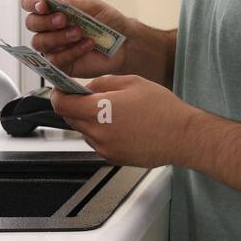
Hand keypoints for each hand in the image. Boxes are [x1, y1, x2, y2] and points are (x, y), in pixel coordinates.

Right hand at [21, 0, 130, 77]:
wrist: (125, 43)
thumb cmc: (109, 22)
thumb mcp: (93, 6)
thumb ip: (71, 3)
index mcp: (56, 8)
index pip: (31, 2)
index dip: (32, 3)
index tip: (43, 6)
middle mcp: (51, 27)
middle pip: (31, 23)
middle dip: (46, 21)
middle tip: (64, 20)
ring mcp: (54, 46)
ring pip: (39, 42)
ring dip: (59, 37)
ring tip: (79, 33)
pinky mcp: (60, 63)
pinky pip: (55, 59)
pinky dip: (72, 51)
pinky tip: (87, 45)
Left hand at [49, 75, 190, 167]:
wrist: (182, 136)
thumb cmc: (162, 108)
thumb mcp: (133, 82)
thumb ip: (104, 83)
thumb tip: (87, 87)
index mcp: (99, 110)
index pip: (62, 105)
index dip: (58, 96)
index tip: (61, 90)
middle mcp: (97, 132)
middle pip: (71, 119)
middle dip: (77, 107)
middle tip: (94, 98)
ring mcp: (104, 148)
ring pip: (85, 131)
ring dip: (91, 120)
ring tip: (116, 113)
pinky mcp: (113, 158)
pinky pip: (99, 142)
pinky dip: (103, 133)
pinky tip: (124, 126)